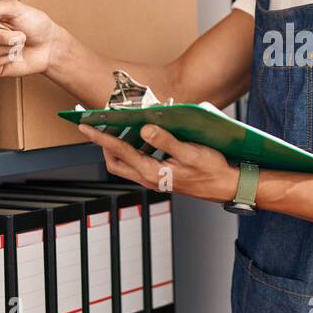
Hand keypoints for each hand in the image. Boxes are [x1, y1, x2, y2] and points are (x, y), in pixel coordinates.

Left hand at [79, 123, 239, 203]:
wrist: (225, 186)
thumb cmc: (211, 171)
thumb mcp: (190, 152)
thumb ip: (165, 140)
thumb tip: (145, 128)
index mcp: (152, 172)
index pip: (119, 151)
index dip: (101, 137)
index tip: (86, 126)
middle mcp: (149, 178)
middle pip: (115, 162)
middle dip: (104, 144)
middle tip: (99, 126)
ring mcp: (154, 179)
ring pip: (126, 163)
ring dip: (119, 147)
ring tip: (120, 128)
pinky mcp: (161, 177)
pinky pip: (139, 163)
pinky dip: (135, 149)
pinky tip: (144, 136)